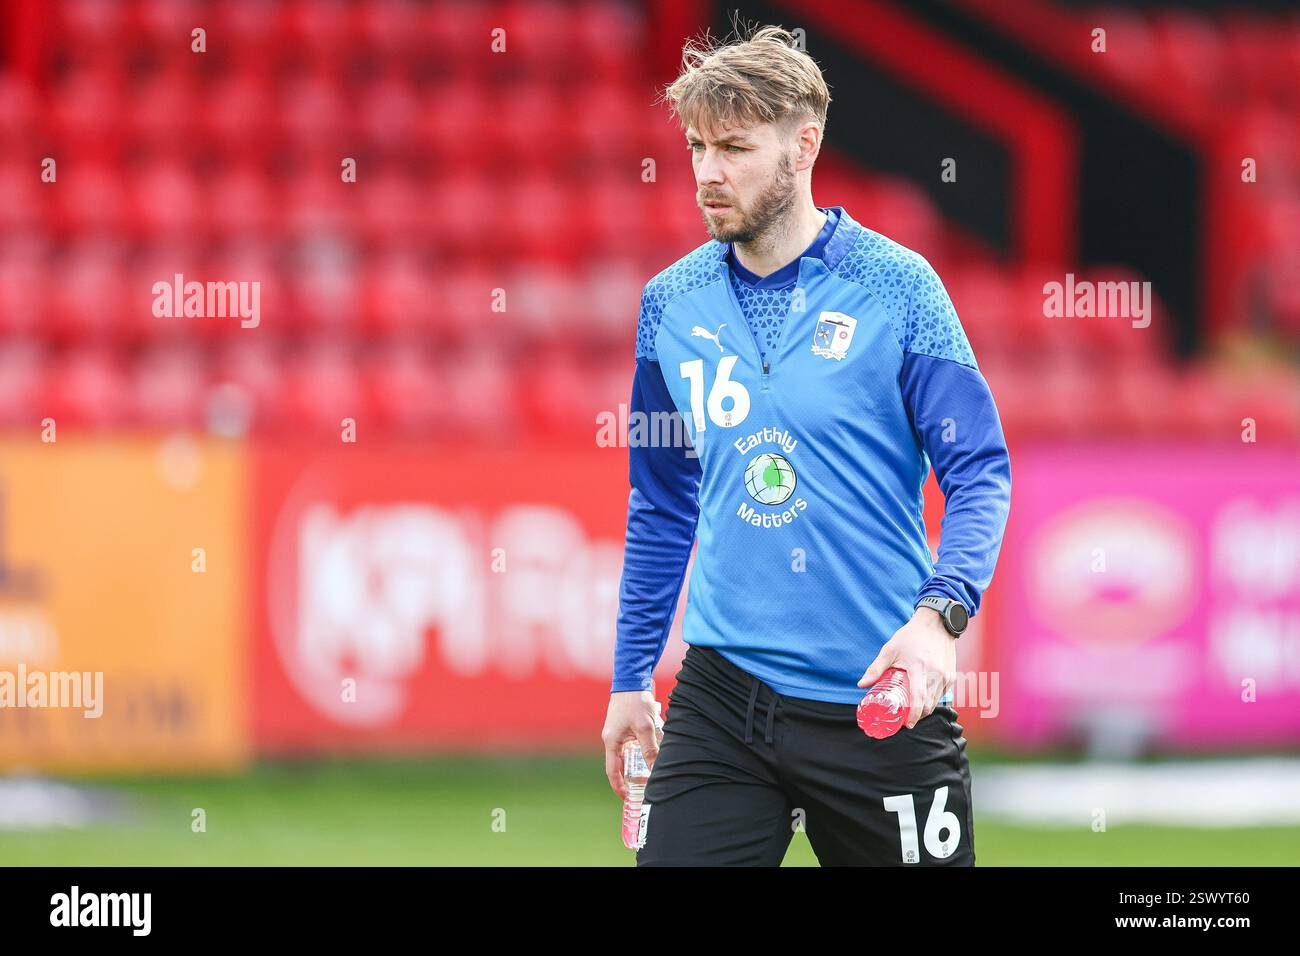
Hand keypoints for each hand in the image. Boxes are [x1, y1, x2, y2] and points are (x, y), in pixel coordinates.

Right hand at [602, 689, 663, 798]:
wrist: (632, 679)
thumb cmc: (635, 701)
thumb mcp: (645, 728)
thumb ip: (650, 749)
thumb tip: (654, 770)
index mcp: (611, 741)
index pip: (611, 771)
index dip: (618, 786)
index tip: (626, 798)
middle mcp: (611, 738)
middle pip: (619, 764)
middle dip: (630, 776)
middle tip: (642, 787)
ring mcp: (617, 732)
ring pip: (627, 753)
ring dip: (638, 761)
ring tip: (651, 770)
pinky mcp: (624, 726)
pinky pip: (632, 743)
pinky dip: (641, 748)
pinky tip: (653, 748)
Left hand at [857, 607, 955, 729]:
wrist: (936, 623)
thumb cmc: (911, 636)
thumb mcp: (890, 649)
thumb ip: (876, 668)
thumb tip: (861, 684)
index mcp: (919, 668)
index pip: (918, 699)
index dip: (913, 715)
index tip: (906, 725)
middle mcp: (936, 674)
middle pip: (929, 705)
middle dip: (918, 716)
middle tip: (906, 720)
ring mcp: (946, 675)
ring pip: (937, 701)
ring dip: (926, 709)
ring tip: (913, 711)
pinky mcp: (951, 675)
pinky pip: (942, 694)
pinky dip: (933, 699)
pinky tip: (923, 698)